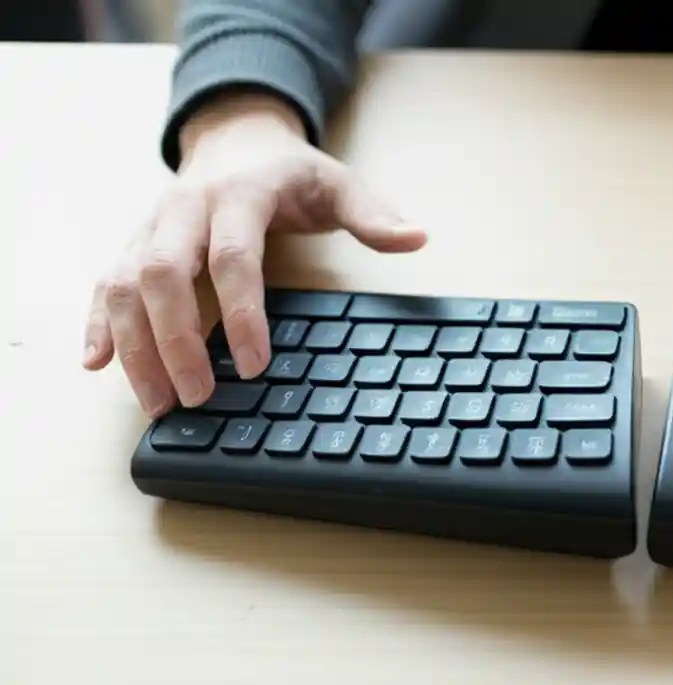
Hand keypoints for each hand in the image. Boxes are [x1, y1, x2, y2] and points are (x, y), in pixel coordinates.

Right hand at [82, 91, 426, 416]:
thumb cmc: (289, 171)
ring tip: (155, 403)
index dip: (242, 313)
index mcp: (239, 194)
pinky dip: (98, 323)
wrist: (235, 137)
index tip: (254, 364)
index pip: (233, 258)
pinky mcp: (133, 243)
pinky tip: (96, 364)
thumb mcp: (337, 183)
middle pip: (164, 274)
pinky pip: (105, 282)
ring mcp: (152, 226)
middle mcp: (185, 209)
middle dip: (176, 339)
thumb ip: (373, 215)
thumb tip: (418, 237)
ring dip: (134, 345)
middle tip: (197, 397)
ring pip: (124, 283)